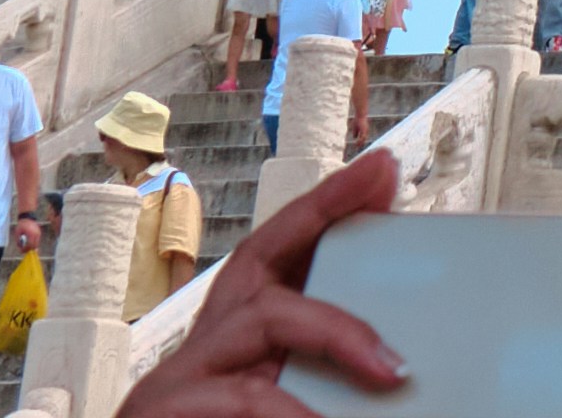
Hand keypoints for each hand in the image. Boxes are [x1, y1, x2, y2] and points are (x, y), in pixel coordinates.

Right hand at [110, 146, 409, 417]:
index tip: (381, 168)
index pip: (275, 260)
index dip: (324, 208)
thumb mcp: (286, 408)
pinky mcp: (157, 416)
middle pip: (253, 263)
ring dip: (335, 333)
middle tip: (385, 188)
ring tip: (394, 373)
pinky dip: (295, 410)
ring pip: (258, 318)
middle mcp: (198, 356)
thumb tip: (404, 368)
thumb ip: (322, 381)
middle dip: (320, 220)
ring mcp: (173, 385)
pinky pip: (244, 397)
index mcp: (233, 350)